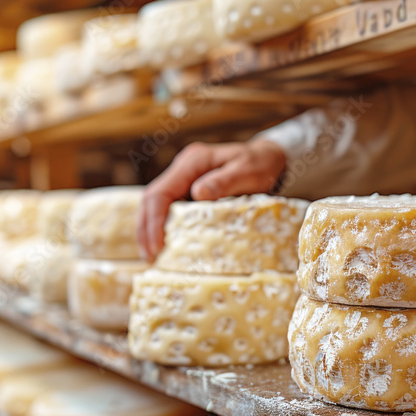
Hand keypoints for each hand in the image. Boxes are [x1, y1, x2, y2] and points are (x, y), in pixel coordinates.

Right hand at [138, 139, 287, 261]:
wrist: (269, 158)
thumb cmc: (260, 164)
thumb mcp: (247, 171)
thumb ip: (224, 181)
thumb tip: (198, 194)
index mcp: (193, 162)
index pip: (161, 192)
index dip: (155, 220)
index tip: (157, 245)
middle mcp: (183, 169)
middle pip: (150, 198)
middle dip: (146, 229)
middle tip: (150, 257)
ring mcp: (183, 179)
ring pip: (154, 205)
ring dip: (149, 230)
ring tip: (151, 257)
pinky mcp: (187, 190)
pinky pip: (167, 209)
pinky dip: (161, 228)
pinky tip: (162, 247)